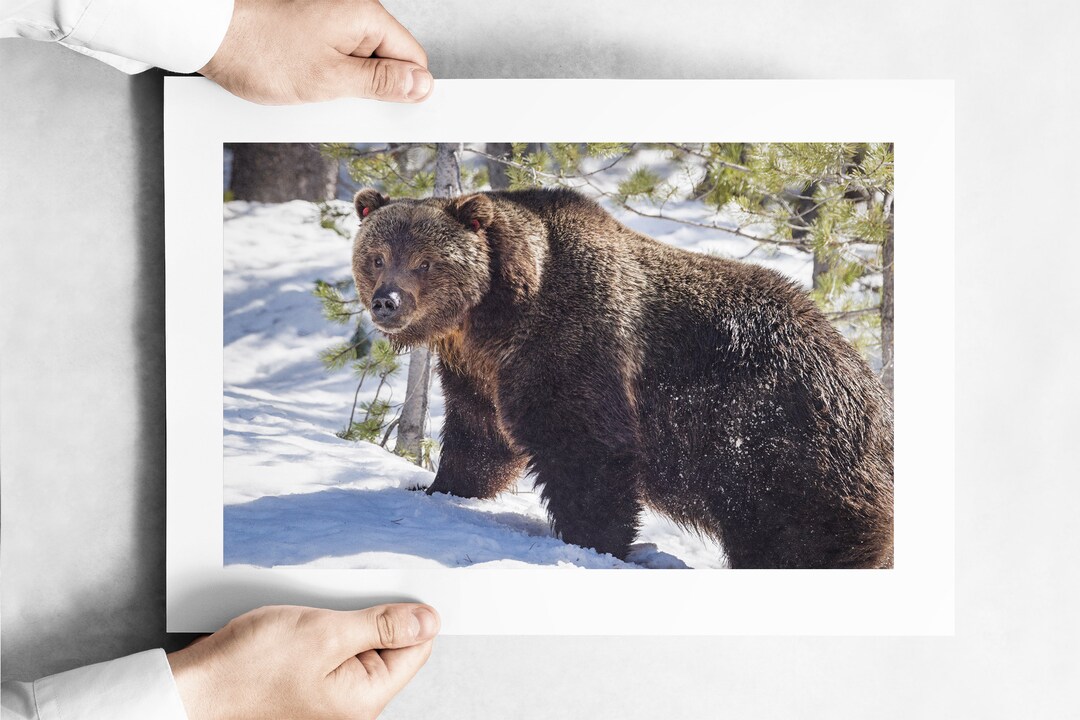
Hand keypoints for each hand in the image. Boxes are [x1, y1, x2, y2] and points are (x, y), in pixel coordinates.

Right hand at [167, 604, 439, 719]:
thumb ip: (383, 627)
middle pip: (389, 647)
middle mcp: (351, 704)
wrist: (194, 689)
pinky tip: (297, 626)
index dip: (408, 615)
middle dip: (369, 617)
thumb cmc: (248, 670)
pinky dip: (321, 631)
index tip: (393, 591)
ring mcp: (329, 696)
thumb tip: (429, 620)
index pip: (416, 649)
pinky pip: (331, 651)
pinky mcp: (308, 684)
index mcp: (365, 698)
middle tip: (337, 606)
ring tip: (309, 619)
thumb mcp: (326, 635)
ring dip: (341, 622)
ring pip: (357, 645)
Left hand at [199, 0, 432, 104]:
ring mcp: (333, 22)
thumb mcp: (331, 79)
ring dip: (349, 87)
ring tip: (318, 91)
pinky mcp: (315, 33)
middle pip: (388, 61)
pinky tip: (310, 87)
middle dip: (374, 89)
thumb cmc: (262, 53)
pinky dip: (330, 79)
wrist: (212, 38)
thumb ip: (382, 83)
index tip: (392, 110)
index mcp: (365, 16)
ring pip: (362, 64)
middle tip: (345, 103)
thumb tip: (422, 85)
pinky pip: (339, 61)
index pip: (413, 57)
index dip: (406, 88)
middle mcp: (353, 13)